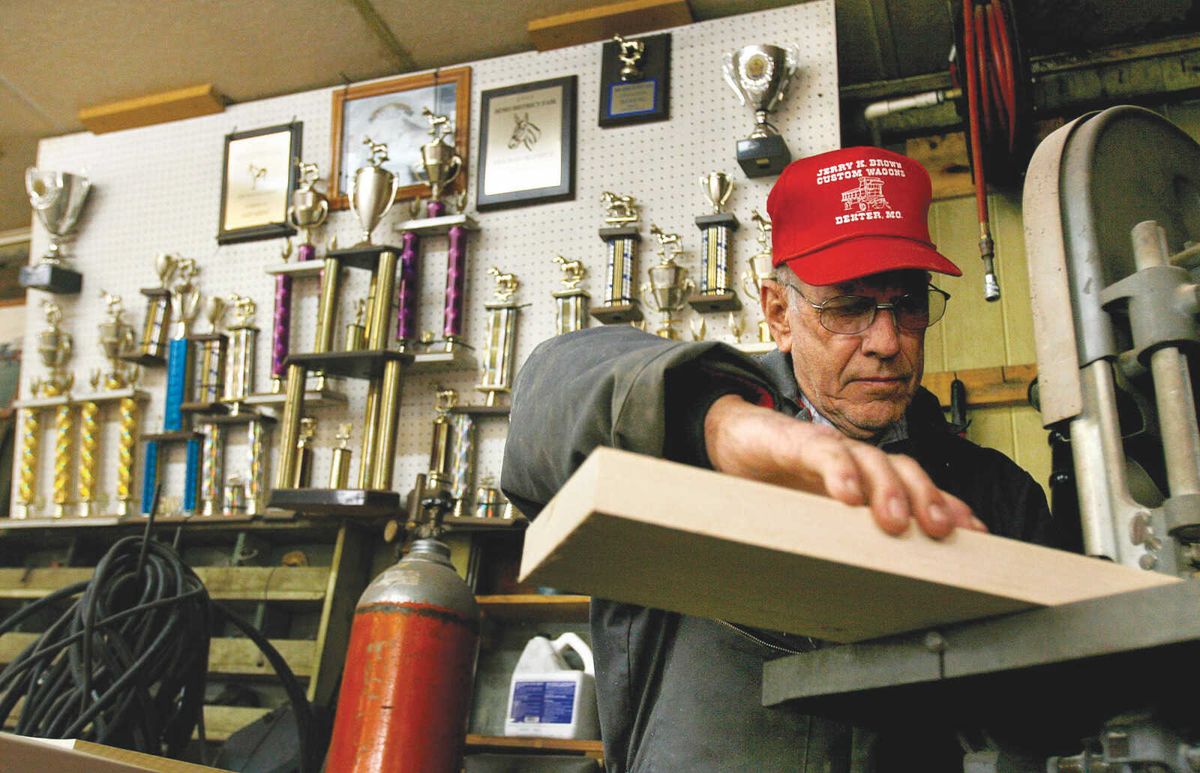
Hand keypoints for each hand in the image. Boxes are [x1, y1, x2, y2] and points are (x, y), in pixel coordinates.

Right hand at [704, 394, 986, 537]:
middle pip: (905, 470)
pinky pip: (823, 452)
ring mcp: (829, 448)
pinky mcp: (794, 441)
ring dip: (888, 489)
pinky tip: (845, 494)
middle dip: (927, 500)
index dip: (950, 508)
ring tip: (893, 521)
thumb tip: (892, 572)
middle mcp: (856, 460)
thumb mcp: (822, 514)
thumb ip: (855, 533)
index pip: (919, 489)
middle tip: (937, 532)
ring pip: (871, 460)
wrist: (732, 439)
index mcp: (867, 479)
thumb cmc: (778, 479)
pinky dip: (838, 472)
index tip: (977, 537)